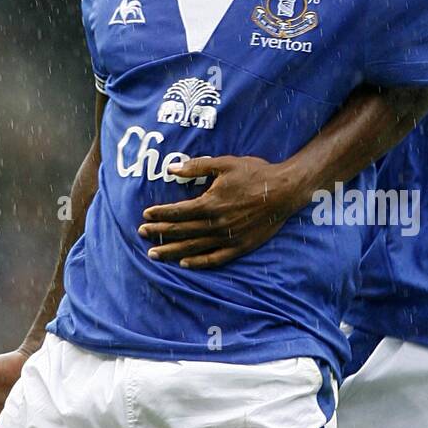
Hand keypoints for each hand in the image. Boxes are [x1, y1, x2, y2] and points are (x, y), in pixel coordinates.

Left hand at [138, 154, 302, 267]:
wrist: (285, 190)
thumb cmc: (256, 173)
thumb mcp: (225, 163)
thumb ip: (196, 167)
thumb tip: (171, 168)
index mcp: (211, 204)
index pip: (178, 212)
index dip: (160, 214)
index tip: (146, 215)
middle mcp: (216, 224)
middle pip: (182, 231)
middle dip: (160, 232)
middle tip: (142, 234)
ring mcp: (228, 238)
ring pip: (194, 248)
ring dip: (172, 251)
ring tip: (154, 254)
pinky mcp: (240, 246)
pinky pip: (215, 258)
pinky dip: (199, 262)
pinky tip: (185, 264)